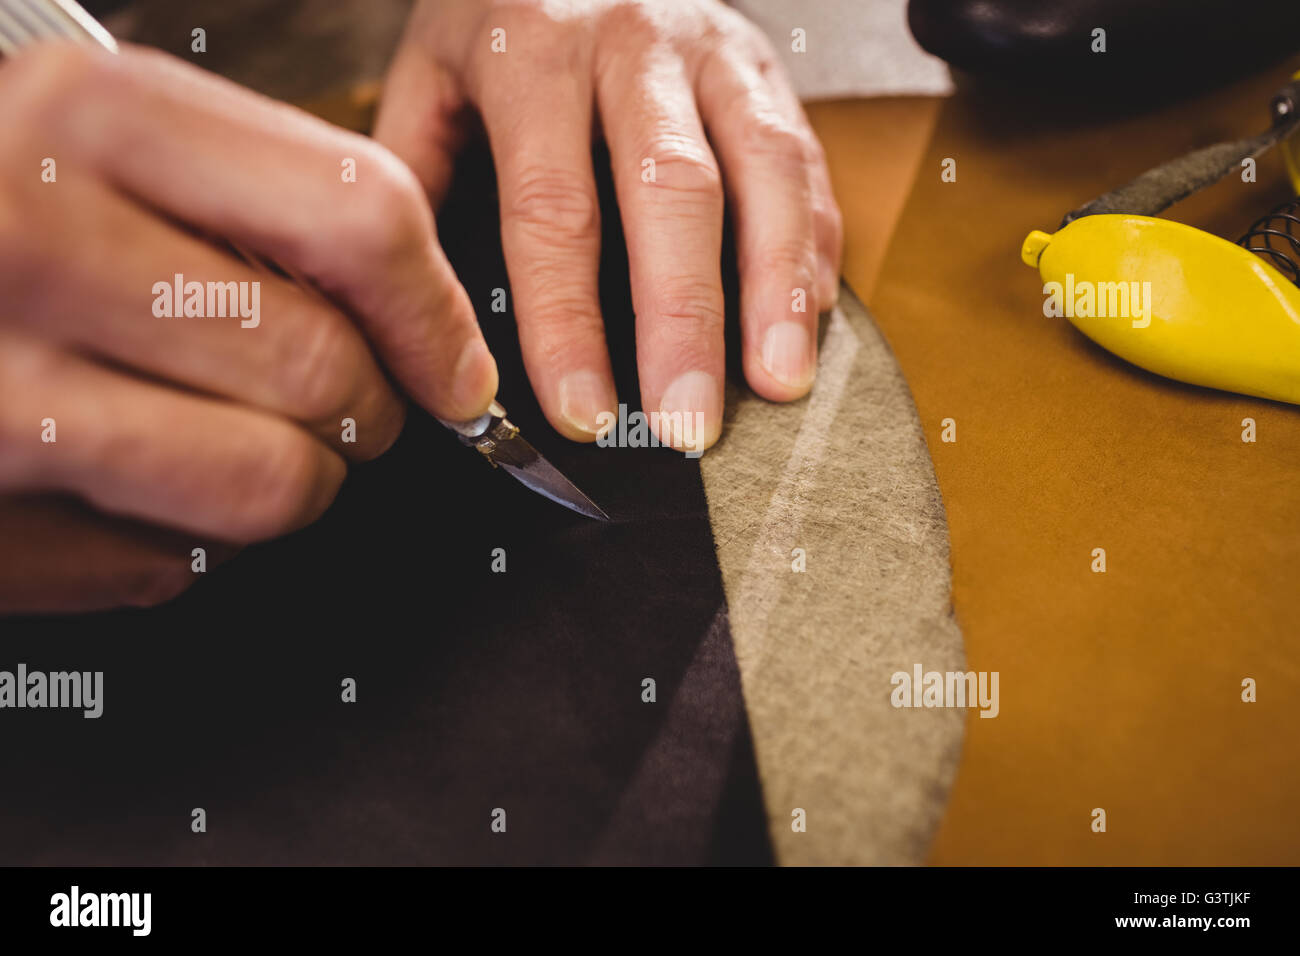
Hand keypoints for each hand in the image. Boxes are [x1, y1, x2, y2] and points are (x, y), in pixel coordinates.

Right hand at [0, 43, 497, 611]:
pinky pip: (161, 569)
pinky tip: (118, 490)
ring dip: (290, 488)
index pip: (359, 214)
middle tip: (338, 409)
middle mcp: (27, 242)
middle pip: (326, 370)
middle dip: (365, 412)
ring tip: (239, 452)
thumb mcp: (76, 136)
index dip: (437, 309)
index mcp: (81, 117)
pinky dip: (173, 549)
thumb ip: (237, 192)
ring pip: (270, 487)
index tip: (454, 365)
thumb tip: (410, 307)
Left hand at [375, 0, 842, 450]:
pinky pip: (806, 160)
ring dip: (776, 287)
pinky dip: (813, 245)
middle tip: (687, 424)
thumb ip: (419, 174)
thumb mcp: (432, 72)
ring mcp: (717, 49)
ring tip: (778, 383)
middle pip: (673, 191)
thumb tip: (411, 308)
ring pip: (766, 169)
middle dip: (685, 319)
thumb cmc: (499, 17)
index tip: (582, 414)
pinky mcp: (769, 68)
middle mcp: (636, 39)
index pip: (554, 206)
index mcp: (535, 48)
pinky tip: (807, 323)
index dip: (569, 321)